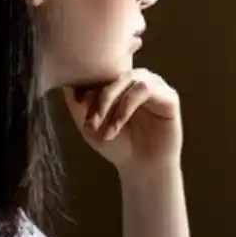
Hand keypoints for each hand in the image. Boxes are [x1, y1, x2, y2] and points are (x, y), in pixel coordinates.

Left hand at [64, 69, 182, 172]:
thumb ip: (77, 101)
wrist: (141, 168)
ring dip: (112, 102)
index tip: (77, 104)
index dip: (87, 83)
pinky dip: (127, 106)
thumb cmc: (116, 145)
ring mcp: (155, 86)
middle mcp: (137, 79)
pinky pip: (145, 90)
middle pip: (114, 72)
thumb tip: (66, 77)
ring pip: (129, 78)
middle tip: (90, 123)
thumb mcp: (88, 123)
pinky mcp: (169, 97)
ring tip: (106, 128)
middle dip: (98, 98)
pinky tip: (119, 124)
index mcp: (119, 81)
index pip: (102, 68)